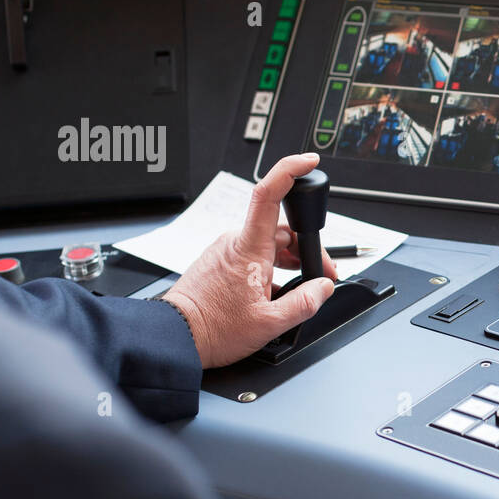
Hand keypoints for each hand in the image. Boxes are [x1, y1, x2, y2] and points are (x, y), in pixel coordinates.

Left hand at [161, 154, 338, 367]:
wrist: (176, 336)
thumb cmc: (212, 328)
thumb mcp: (269, 323)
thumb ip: (304, 303)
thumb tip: (322, 288)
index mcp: (249, 249)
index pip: (269, 194)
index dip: (290, 170)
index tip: (308, 162)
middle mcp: (235, 243)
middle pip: (281, 229)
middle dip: (305, 250)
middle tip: (319, 277)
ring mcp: (225, 251)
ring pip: (268, 244)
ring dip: (288, 261)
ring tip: (298, 290)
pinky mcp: (219, 262)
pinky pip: (253, 255)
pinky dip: (271, 268)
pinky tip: (275, 292)